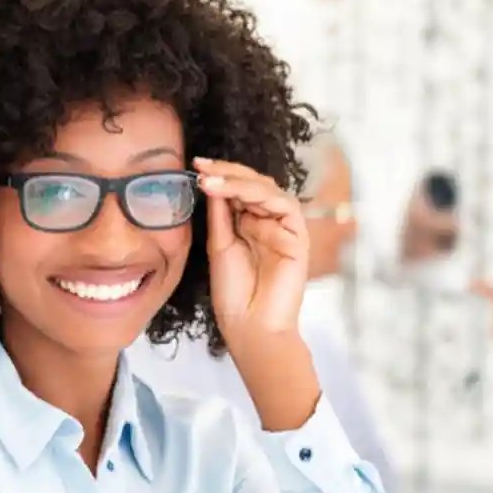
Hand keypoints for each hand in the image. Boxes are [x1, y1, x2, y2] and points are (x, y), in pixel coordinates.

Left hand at [196, 157, 318, 430]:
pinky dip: (258, 195)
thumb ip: (220, 215)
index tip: (195, 166)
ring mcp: (285, 228)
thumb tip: (211, 182)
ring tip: (211, 179)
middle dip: (228, 171)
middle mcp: (269, 222)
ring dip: (239, 181)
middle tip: (201, 166)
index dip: (220, 175)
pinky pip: (283, 205)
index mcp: (250, 224)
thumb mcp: (219, 245)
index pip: (239, 189)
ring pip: (268, 190)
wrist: (250, 327)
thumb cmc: (234, 294)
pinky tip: (233, 193)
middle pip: (255, 184)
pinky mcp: (297, 236)